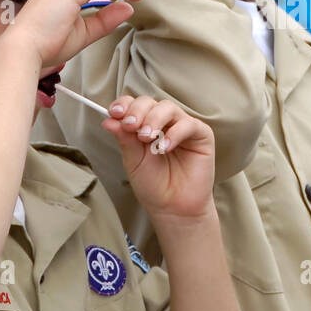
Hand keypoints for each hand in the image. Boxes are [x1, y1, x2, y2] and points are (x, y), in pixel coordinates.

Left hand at [102, 96, 215, 221]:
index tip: (114, 113)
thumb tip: (109, 120)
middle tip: (130, 126)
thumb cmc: (154, 186)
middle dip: (138, 112)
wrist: (174, 208)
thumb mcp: (133, 161)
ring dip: (154, 119)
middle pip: (150, 102)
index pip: (134, 105)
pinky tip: (165, 147)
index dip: (124, 105)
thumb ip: (124, 139)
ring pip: (168, 108)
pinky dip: (175, 133)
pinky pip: (188, 124)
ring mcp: (182, 127)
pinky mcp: (201, 135)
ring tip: (147, 138)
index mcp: (145, 126)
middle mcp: (164, 123)